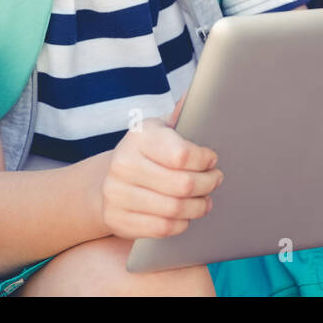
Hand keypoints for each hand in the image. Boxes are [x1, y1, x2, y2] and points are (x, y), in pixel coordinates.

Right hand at [99, 97, 223, 239]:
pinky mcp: (117, 219)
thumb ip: (180, 115)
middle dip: (208, 184)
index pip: (183, 155)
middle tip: (216, 181)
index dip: (205, 160)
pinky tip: (186, 215)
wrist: (106, 180)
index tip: (212, 160)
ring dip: (198, 207)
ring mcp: (117, 194)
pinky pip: (161, 228)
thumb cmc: (145, 151)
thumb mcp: (159, 128)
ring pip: (174, 209)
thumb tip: (197, 94)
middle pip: (183, 185)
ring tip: (206, 200)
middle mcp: (124, 164)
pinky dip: (181, 223)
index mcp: (139, 137)